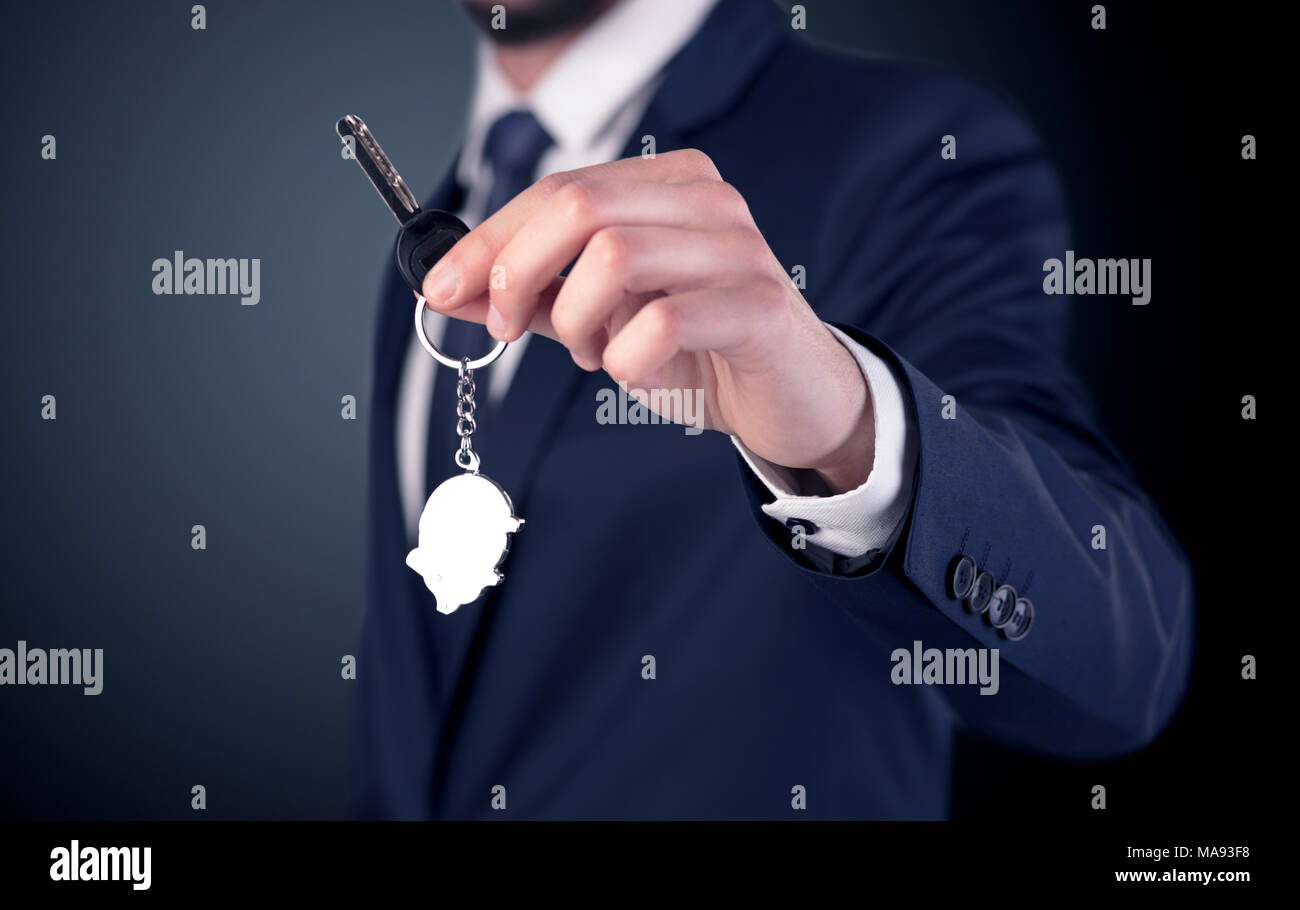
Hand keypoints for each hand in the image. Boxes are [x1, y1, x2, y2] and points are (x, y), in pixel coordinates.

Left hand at [420, 149, 874, 492]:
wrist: (794, 400)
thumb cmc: (698, 352)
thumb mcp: (602, 320)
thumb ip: (535, 298)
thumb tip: (450, 288)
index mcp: (667, 185)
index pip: (558, 190)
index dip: (488, 240)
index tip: (438, 289)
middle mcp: (707, 201)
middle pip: (579, 206)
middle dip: (517, 271)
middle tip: (506, 329)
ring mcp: (738, 249)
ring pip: (614, 255)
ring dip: (577, 321)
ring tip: (594, 355)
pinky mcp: (759, 306)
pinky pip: (663, 322)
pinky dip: (628, 358)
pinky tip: (641, 373)